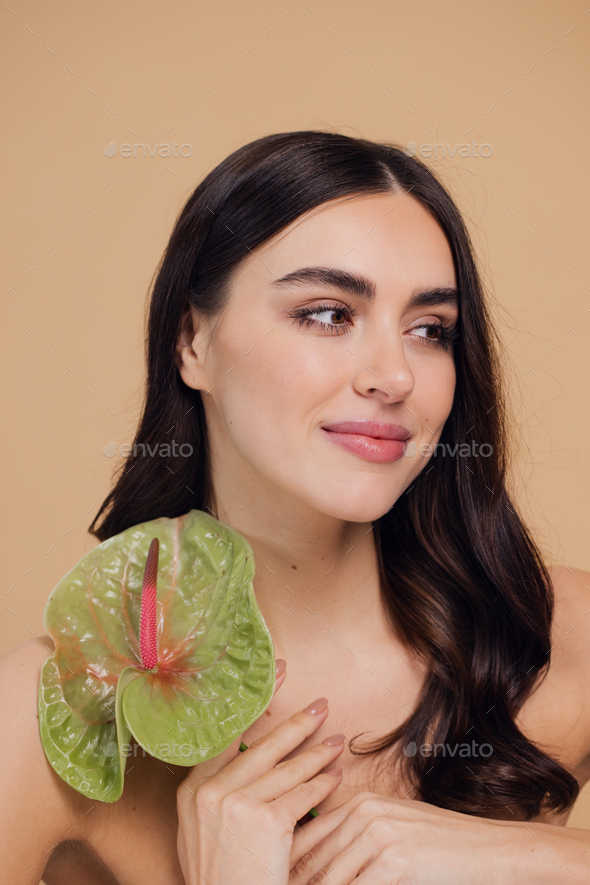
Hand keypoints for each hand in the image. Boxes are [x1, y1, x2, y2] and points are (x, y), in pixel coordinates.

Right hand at [176, 661, 346, 884]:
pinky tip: (336, 776)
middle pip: (262, 745)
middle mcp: (210, 792)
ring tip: (336, 740)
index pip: (227, 735)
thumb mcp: (201, 832)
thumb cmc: (220, 877)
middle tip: (320, 705)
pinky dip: (322, 784)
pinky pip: (302, 794)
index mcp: (192, 790)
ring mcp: (237, 804)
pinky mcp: (265, 821)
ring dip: (317, 753)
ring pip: (288, 768)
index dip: (254, 704)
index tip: (275, 677)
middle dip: (296, 723)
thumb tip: (239, 759)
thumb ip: (216, 794)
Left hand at [289, 791, 515, 883]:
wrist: (488, 849)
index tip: (269, 882)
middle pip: (314, 860)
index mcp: (360, 804)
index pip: (309, 836)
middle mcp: (365, 813)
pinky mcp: (395, 861)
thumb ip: (356, 839)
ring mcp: (380, 835)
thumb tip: (321, 866)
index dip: (287, 866)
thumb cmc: (439, 846)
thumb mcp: (392, 830)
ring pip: (331, 880)